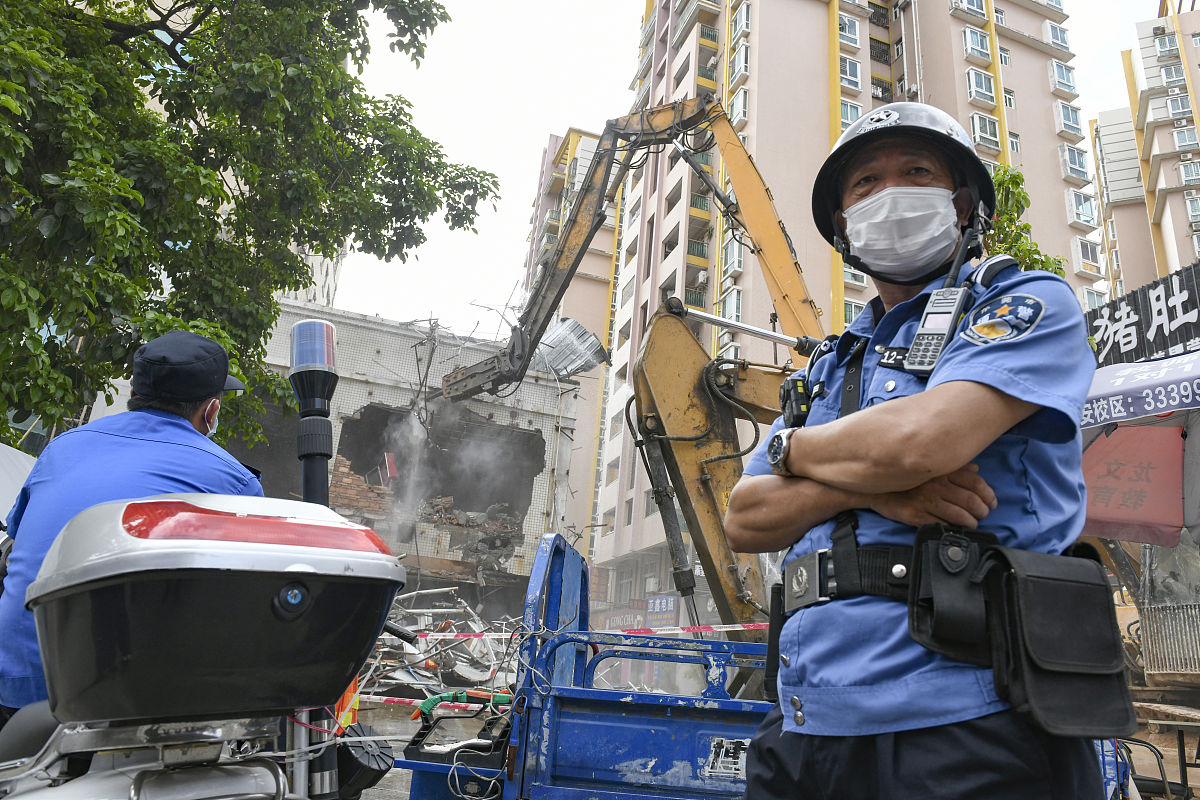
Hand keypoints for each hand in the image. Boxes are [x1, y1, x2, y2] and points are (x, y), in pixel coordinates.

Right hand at [867, 464, 995, 527]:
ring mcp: (925, 501)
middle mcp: (935, 485)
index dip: (988, 494)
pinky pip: (942, 526)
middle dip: (982, 511)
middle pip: (971, 501)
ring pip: (960, 516)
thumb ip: (954, 468)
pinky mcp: (916, 516)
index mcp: (941, 471)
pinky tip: (956, 529)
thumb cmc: (907, 480)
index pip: (975, 483)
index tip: (991, 502)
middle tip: (983, 514)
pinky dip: (954, 530)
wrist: (877, 490)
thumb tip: (976, 469)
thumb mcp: (930, 469)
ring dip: (971, 522)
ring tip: (972, 523)